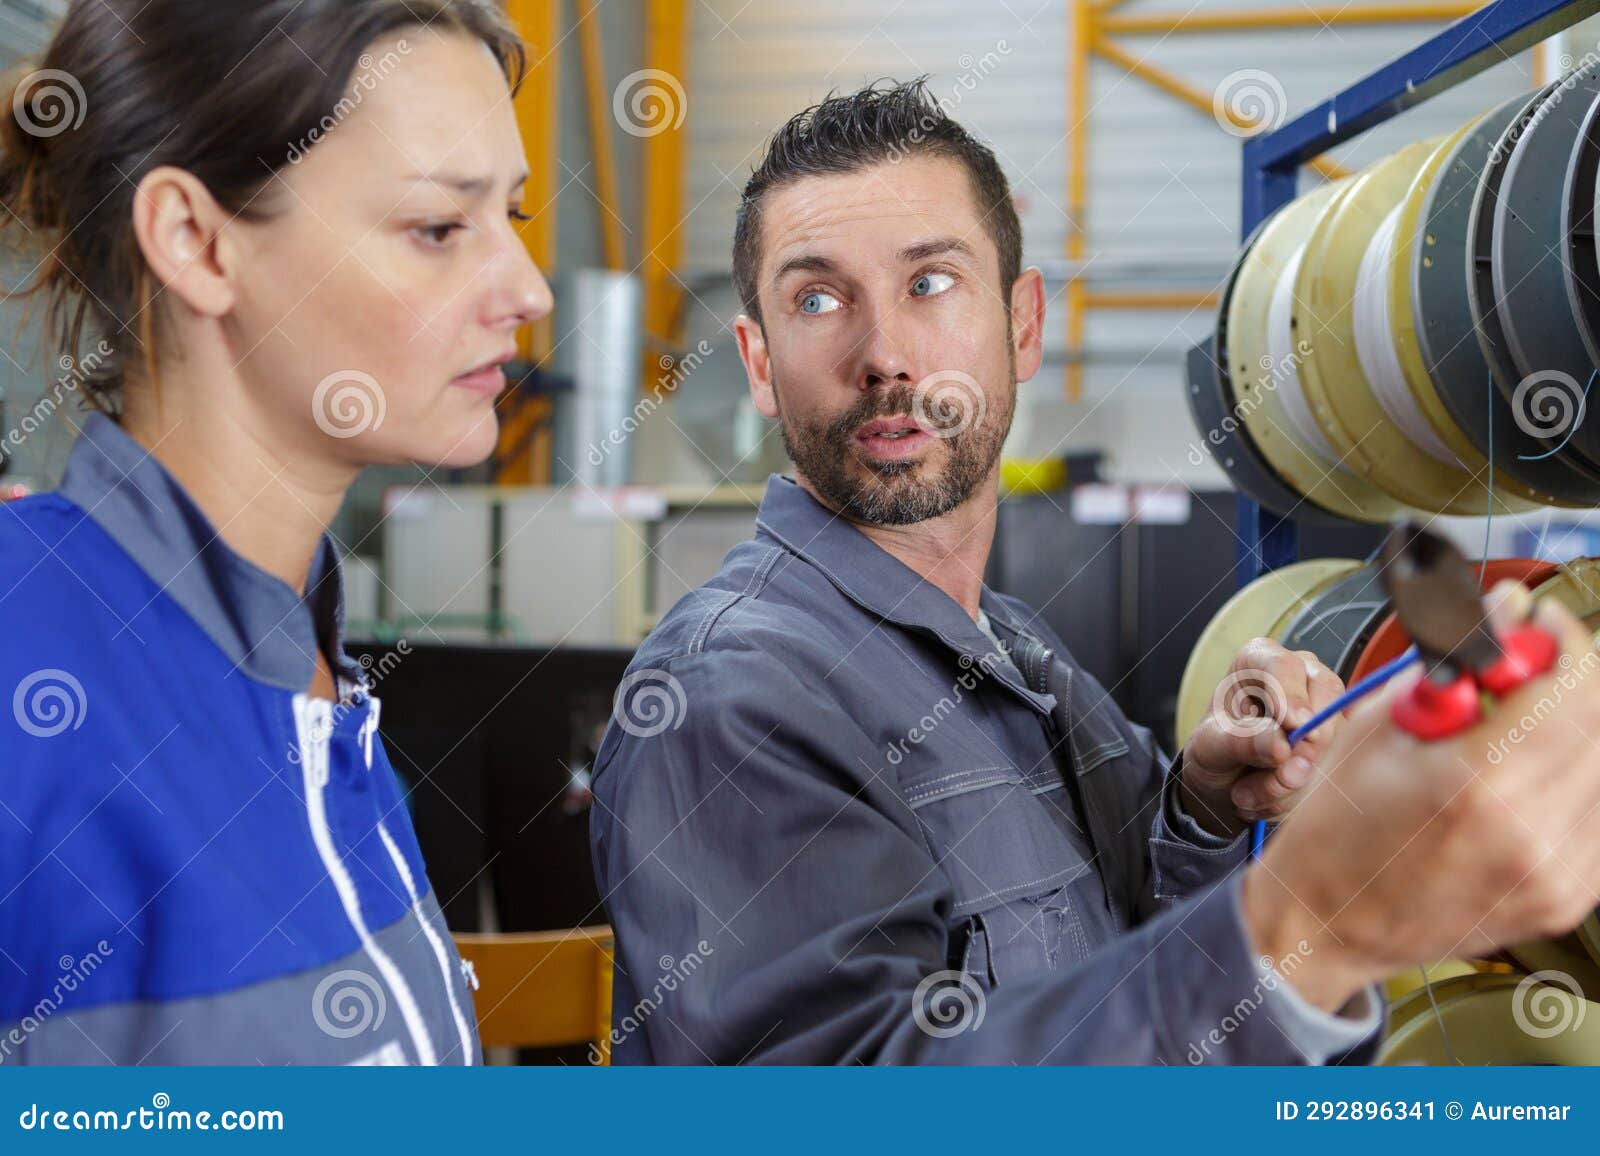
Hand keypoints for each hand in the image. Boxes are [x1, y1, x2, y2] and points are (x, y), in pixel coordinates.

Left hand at [1179, 638, 1345, 838]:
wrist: (1227, 782)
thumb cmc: (1215, 750)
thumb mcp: (1211, 747)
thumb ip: (1241, 741)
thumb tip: (1282, 746)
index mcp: (1259, 660)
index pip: (1284, 666)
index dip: (1292, 695)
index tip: (1294, 725)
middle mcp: (1301, 676)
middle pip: (1325, 702)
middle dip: (1303, 748)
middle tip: (1278, 777)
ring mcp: (1326, 710)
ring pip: (1333, 744)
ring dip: (1293, 781)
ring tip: (1250, 792)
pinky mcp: (1341, 744)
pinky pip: (1337, 771)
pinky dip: (1302, 794)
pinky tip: (1271, 798)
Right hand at [1242, 580, 1599, 1012]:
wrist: (1328, 923)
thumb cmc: (1336, 828)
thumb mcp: (1376, 728)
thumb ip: (1451, 665)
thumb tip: (1506, 609)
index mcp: (1477, 782)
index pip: (1575, 683)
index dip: (1561, 641)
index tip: (1534, 628)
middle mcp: (1531, 831)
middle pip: (1598, 719)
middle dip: (1562, 683)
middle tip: (1513, 678)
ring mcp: (1557, 872)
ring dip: (1564, 735)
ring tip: (1500, 743)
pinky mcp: (1567, 896)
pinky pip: (1593, 814)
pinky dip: (1564, 785)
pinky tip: (1511, 789)